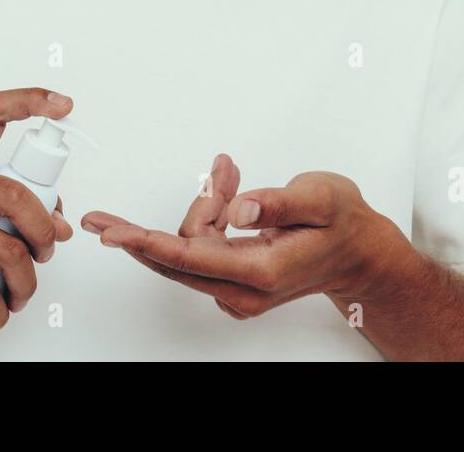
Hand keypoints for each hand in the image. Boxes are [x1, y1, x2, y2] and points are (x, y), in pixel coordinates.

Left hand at [81, 154, 396, 319]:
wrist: (360, 252)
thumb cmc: (343, 223)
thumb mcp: (320, 197)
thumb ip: (277, 203)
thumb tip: (238, 210)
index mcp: (262, 271)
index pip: (189, 256)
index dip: (144, 241)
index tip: (110, 233)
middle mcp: (244, 289)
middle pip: (175, 256)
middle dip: (146, 227)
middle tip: (103, 214)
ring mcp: (237, 290)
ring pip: (188, 245)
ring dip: (202, 204)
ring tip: (228, 173)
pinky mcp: (232, 281)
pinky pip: (200, 246)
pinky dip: (208, 215)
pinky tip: (228, 189)